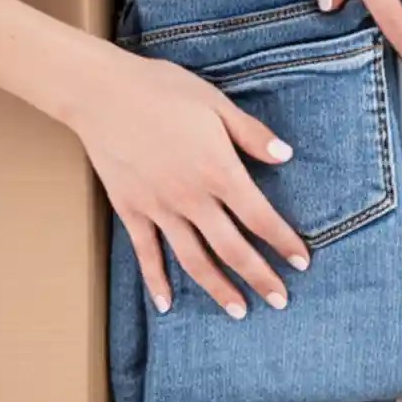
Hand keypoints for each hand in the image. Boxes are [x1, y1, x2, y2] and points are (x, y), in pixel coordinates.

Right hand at [67, 50, 309, 318]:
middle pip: (233, 249)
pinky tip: (165, 304)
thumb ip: (252, 135)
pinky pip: (146, 253)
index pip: (260, 218)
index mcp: (219, 172)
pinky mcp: (130, 210)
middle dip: (259, 278)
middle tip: (280, 301)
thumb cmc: (163, 91)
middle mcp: (192, 199)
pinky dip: (155, 281)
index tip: (302, 263)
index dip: (283, 242)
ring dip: (218, 288)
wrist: (100, 92)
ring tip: (238, 311)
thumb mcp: (217, 104)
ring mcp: (159, 209)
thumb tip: (286, 156)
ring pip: (194, 260)